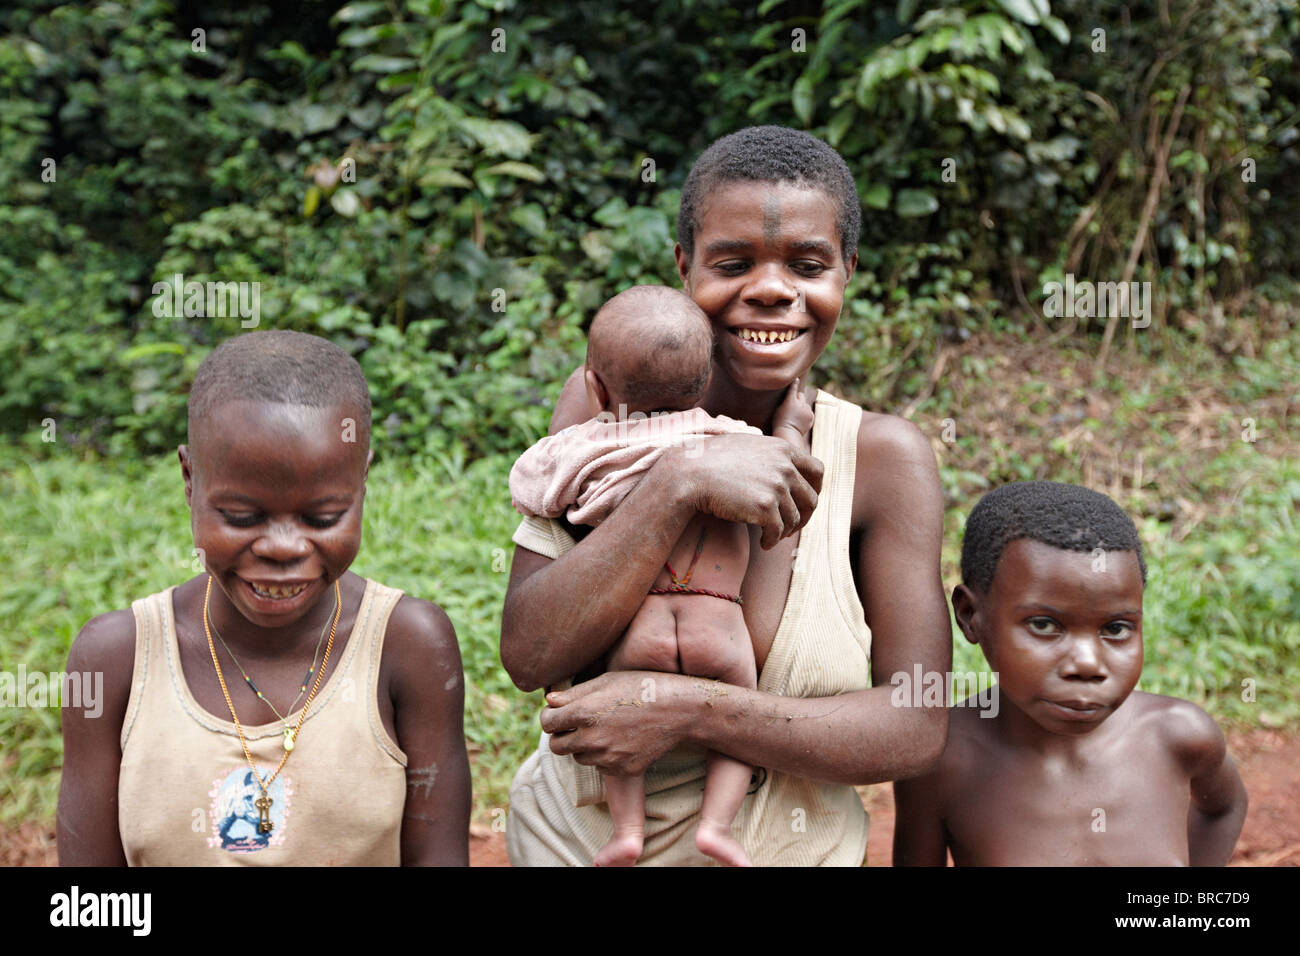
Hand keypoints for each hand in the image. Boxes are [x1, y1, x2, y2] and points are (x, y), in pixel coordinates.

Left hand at [540, 671, 696, 775]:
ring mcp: (608, 758)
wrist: (680, 710)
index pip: (547, 723)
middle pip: (556, 746)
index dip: (551, 717)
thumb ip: (574, 693)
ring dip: (585, 746)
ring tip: (606, 728)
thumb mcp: (607, 681)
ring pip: (579, 758)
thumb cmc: (642, 686)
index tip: (560, 713)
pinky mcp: (622, 771)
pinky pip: (601, 767)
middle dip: (562, 735)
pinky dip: (605, 757)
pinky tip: (622, 740)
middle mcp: (593, 738)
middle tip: (578, 724)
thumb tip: (549, 701)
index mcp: (584, 712)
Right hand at [671, 431, 822, 549]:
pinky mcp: (765, 508)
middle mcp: (785, 466)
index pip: (817, 471)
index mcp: (783, 449)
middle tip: (792, 526)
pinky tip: (763, 543)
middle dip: (804, 516)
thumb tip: (783, 469)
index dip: (816, 489)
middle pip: (811, 499)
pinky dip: (772, 541)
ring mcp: (777, 487)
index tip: (806, 501)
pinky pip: (777, 532)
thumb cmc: (711, 461)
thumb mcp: (747, 445)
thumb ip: (770, 455)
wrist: (689, 474)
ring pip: (794, 519)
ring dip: (785, 531)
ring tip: (772, 536)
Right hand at [772, 378, 814, 449]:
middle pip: (801, 395)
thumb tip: (791, 397)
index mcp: (790, 401)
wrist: (788, 434)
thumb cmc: (779, 422)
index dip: (795, 383)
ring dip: (802, 407)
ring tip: (795, 416)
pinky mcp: (811, 416)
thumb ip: (785, 401)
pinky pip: (808, 411)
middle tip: (792, 405)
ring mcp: (807, 410)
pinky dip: (805, 414)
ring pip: (805, 404)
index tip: (797, 378)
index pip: (793, 388)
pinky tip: (799, 420)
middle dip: (798, 397)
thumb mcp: (778, 409)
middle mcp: (800, 404)